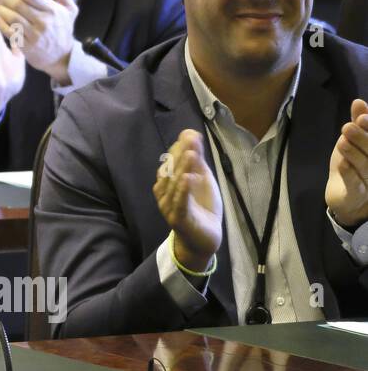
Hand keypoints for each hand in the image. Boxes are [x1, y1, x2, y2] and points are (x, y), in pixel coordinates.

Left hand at [0, 0, 79, 82]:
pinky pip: (10, 33)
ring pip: (12, 18)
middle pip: (18, 5)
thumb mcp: (69, 9)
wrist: (62, 57)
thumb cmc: (63, 29)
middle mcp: (44, 22)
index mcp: (53, 11)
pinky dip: (0, 24)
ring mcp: (35, 36)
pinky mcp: (27, 47)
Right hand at [153, 129, 222, 270]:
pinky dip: (182, 190)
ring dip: (181, 168)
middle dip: (179, 155)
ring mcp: (169, 206)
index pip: (170, 161)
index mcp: (168, 181)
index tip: (189, 134)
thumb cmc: (201, 206)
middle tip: (190, 140)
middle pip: (169, 170)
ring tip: (191, 154)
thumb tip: (191, 133)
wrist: (204, 238)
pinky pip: (179, 203)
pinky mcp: (178, 219)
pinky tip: (187, 178)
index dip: (179, 148)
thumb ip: (196, 159)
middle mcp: (164, 192)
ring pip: (173, 185)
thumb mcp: (201, 179)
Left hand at [327, 98, 367, 228]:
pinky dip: (349, 174)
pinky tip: (342, 163)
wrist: (347, 197)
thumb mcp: (354, 141)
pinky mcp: (357, 196)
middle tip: (348, 126)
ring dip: (354, 154)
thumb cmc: (354, 164)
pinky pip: (355, 186)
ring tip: (342, 141)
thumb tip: (358, 102)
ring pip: (366, 168)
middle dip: (363, 139)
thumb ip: (359, 123)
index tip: (362, 118)